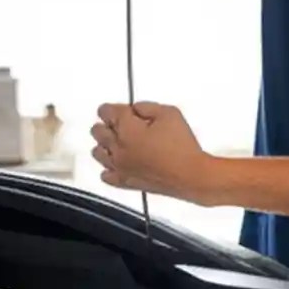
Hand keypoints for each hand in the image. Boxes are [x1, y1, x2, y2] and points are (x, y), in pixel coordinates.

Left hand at [90, 101, 212, 202]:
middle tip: (115, 122)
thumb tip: (136, 108)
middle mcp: (119, 148)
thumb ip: (147, 106)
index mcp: (127, 129)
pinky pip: (106, 175)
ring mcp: (120, 167)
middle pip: (97, 131)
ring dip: (104, 144)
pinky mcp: (126, 182)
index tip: (113, 107)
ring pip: (97, 152)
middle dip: (105, 124)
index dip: (110, 108)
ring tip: (114, 141)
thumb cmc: (182, 147)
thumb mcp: (169, 113)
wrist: (191, 176)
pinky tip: (115, 164)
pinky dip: (108, 168)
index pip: (106, 112)